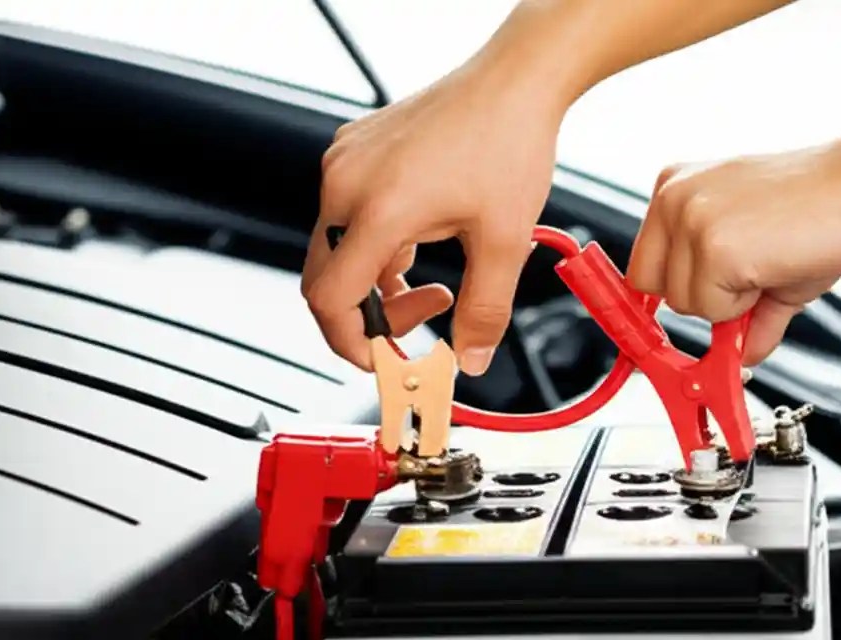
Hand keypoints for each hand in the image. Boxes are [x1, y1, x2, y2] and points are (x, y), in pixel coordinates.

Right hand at [300, 59, 565, 375]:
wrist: (515, 79)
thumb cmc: (509, 140)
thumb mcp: (505, 242)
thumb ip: (484, 311)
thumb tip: (472, 359)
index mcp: (379, 208)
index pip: (331, 300)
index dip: (353, 343)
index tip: (385, 358)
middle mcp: (347, 182)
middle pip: (325, 279)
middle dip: (368, 316)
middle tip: (418, 324)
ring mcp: (344, 162)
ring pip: (337, 249)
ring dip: (377, 280)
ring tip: (433, 282)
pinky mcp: (352, 150)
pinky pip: (346, 215)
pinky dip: (376, 245)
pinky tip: (423, 241)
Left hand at [626, 137, 840, 364]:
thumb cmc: (822, 207)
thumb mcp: (764, 255)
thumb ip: (739, 307)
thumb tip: (739, 359)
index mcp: (674, 187)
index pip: (643, 265)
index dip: (673, 291)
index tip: (688, 309)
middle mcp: (672, 197)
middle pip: (654, 289)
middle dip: (703, 299)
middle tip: (752, 279)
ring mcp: (690, 220)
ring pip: (685, 306)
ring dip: (731, 303)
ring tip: (771, 261)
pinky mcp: (715, 247)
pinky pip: (714, 312)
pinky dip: (747, 308)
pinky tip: (776, 265)